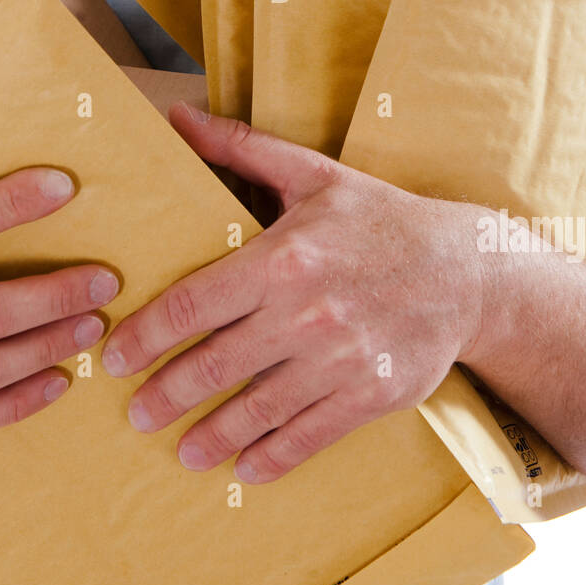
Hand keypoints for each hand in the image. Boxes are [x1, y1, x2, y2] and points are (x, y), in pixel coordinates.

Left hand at [102, 103, 484, 483]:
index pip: (193, 304)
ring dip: (211, 436)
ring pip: (258, 410)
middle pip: (215, 365)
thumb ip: (241, 149)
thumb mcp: (314, 174)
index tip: (116, 357)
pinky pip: (309, 435)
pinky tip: (245, 468)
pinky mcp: (371, 394)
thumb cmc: (381, 219)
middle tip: (137, 413)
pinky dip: (272, 456)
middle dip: (167, 395)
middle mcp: (307, 312)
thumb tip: (176, 116)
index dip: (146, 336)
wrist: (469, 270)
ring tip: (182, 451)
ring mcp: (340, 360)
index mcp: (284, 257)